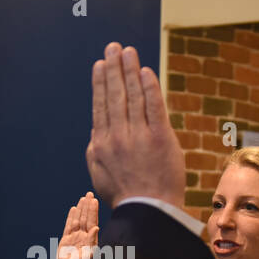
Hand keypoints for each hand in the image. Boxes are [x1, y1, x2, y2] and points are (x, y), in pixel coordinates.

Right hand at [55, 192, 99, 258]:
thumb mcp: (88, 257)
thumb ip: (92, 242)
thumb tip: (96, 228)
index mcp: (90, 241)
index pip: (92, 222)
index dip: (93, 211)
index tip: (94, 201)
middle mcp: (84, 237)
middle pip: (86, 219)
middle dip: (88, 206)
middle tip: (90, 194)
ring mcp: (75, 238)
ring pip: (78, 220)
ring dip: (80, 210)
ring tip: (83, 198)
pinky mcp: (66, 240)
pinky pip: (69, 226)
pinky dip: (71, 218)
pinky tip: (73, 209)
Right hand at [85, 42, 185, 209]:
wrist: (149, 211)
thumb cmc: (124, 194)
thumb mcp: (99, 172)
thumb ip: (96, 146)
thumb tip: (96, 126)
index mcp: (101, 144)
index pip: (101, 106)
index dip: (100, 82)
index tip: (100, 64)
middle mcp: (117, 137)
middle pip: (115, 95)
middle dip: (114, 68)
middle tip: (114, 47)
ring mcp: (139, 137)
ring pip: (133, 96)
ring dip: (130, 70)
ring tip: (128, 52)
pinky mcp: (161, 139)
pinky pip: (154, 107)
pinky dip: (150, 87)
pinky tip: (146, 72)